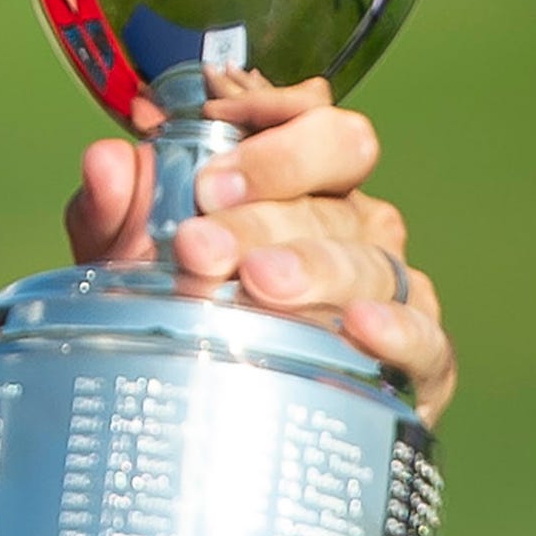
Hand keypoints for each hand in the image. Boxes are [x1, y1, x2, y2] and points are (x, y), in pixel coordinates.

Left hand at [62, 77, 455, 423]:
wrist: (203, 410)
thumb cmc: (174, 307)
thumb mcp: (124, 257)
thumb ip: (112, 207)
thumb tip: (107, 161)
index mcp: (299, 181)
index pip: (318, 125)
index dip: (271, 137)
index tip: (205, 175)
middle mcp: (353, 224)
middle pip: (333, 195)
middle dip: (263, 214)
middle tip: (199, 244)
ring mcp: (388, 288)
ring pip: (369, 261)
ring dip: (311, 268)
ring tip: (256, 282)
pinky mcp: (417, 360)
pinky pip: (428, 337)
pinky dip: (400, 330)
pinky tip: (360, 326)